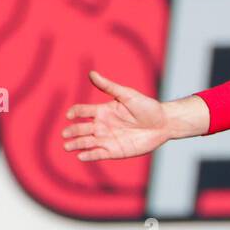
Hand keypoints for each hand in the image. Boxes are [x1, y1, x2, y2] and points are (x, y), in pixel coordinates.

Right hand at [61, 71, 201, 160]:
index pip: (82, 111)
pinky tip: (81, 156)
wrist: (164, 123)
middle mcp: (102, 125)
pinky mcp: (114, 151)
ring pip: (86, 142)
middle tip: (65, 134)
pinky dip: (89, 155)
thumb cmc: (147, 107)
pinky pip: (98, 154)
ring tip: (67, 146)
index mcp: (103, 110)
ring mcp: (107, 139)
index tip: (70, 115)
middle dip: (72, 131)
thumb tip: (91, 73)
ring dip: (76, 145)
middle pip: (81, 128)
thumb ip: (109, 87)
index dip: (74, 113)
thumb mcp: (127, 95)